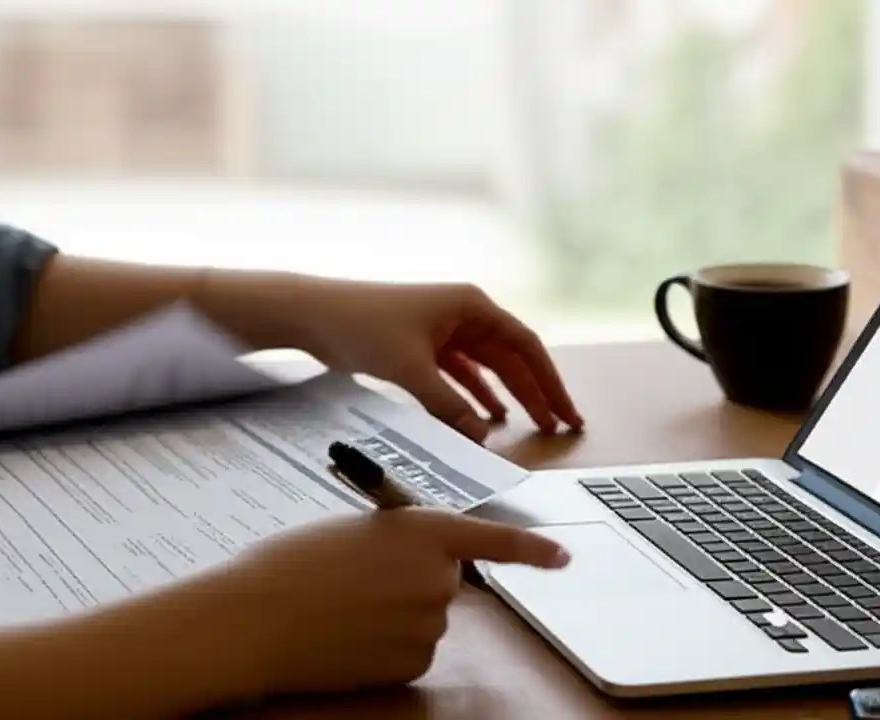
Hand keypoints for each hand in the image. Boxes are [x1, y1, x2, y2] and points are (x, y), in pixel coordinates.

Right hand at [0, 510, 569, 719]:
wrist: (252, 621)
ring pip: (425, 618)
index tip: (563, 557)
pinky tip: (345, 639)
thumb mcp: (351, 529)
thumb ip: (397, 537)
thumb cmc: (289, 564)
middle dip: (414, 580)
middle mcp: (436, 579)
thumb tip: (417, 555)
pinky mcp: (409, 665)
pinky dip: (384, 646)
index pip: (493, 540)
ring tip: (339, 608)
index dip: (532, 549)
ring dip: (394, 614)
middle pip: (445, 581)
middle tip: (358, 580)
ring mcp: (426, 625)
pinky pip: (409, 651)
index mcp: (422, 531)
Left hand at [305, 281, 583, 440]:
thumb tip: (482, 437)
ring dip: (508, 396)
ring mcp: (444, 329)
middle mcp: (464, 313)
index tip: (566, 411)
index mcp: (471, 306)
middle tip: (560, 427)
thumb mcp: (411, 370)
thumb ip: (449, 406)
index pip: (526, 346)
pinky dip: (475, 395)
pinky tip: (487, 418)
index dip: (550, 382)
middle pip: (512, 358)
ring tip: (532, 426)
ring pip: (488, 368)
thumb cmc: (362, 326)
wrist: (312, 314)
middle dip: (536, 393)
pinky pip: (461, 374)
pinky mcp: (424, 345)